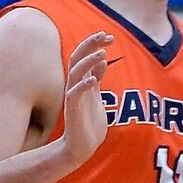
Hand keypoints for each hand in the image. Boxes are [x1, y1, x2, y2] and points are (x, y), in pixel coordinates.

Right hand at [59, 31, 113, 167]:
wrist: (81, 147)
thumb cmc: (89, 123)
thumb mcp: (97, 97)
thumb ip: (97, 79)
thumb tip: (102, 61)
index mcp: (82, 81)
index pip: (85, 55)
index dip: (95, 44)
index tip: (109, 35)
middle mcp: (75, 85)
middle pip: (78, 57)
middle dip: (91, 45)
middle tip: (107, 35)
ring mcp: (73, 96)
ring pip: (76, 72)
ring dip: (88, 61)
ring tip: (102, 53)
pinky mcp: (73, 109)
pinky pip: (75, 93)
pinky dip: (83, 85)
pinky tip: (95, 80)